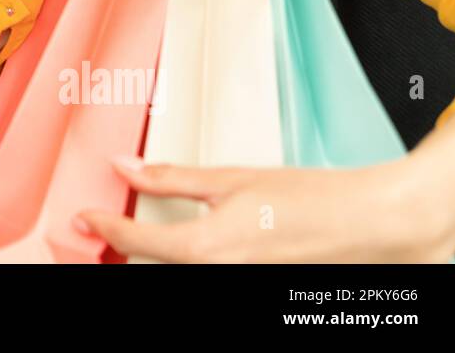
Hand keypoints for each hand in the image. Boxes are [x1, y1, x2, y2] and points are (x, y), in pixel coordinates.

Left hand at [76, 155, 454, 262]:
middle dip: (127, 247)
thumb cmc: (310, 199)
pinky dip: (194, 259)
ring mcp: (240, 285)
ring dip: (160, 254)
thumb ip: (172, 178)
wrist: (370, 225)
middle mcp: (219, 275)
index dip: (104, 227)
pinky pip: (212, 275)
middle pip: (155, 265)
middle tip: (107, 225)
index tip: (84, 217)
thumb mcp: (232, 178)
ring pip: (182, 271)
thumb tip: (126, 166)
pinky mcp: (258, 287)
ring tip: (144, 234)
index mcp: (205, 247)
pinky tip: (195, 244)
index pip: (136, 242)